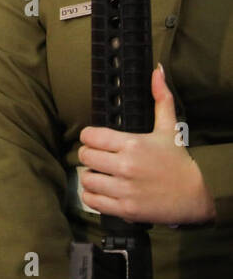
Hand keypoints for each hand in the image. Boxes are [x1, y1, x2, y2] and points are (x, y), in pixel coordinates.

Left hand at [78, 64, 216, 224]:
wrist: (194, 197)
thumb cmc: (177, 161)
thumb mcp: (169, 129)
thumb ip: (161, 99)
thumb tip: (156, 70)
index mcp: (132, 143)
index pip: (90, 136)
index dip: (90, 138)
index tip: (97, 141)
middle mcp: (126, 166)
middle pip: (84, 156)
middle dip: (89, 156)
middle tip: (99, 158)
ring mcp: (125, 189)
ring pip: (86, 178)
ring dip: (90, 176)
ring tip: (100, 174)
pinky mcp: (125, 209)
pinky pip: (91, 200)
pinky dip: (91, 196)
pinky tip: (102, 190)